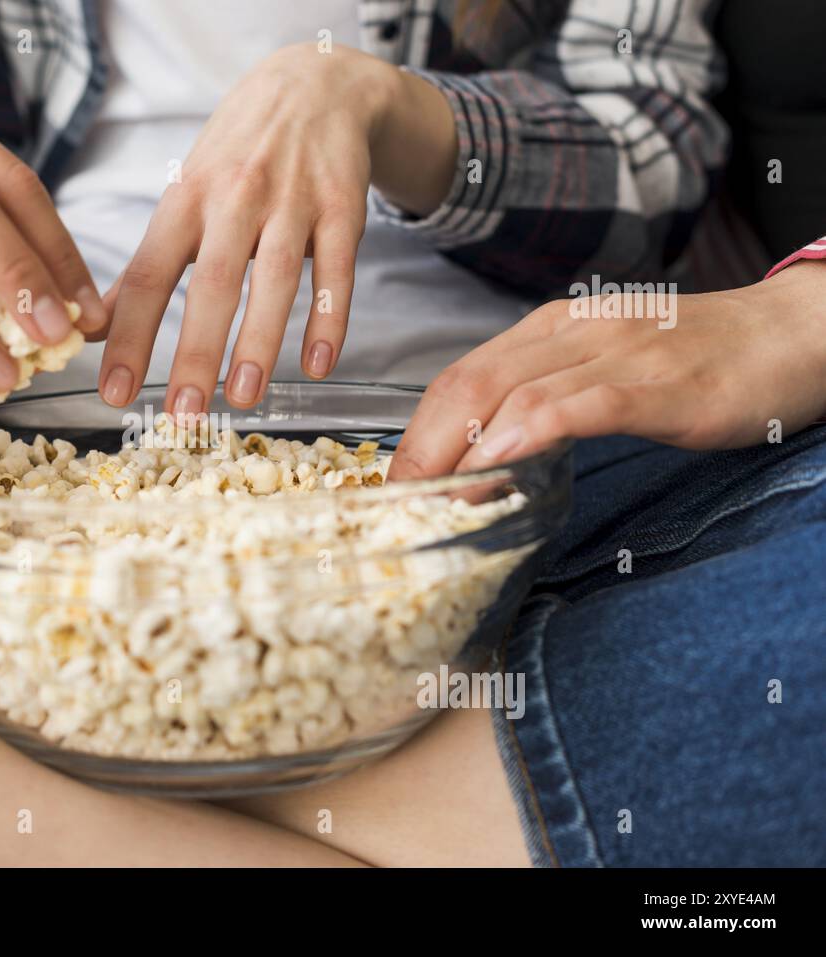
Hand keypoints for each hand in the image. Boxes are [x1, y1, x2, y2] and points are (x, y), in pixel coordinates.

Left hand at [95, 42, 455, 412]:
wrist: (316, 84)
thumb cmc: (237, 154)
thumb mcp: (185, 195)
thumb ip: (146, 266)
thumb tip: (95, 330)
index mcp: (186, 201)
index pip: (149, 275)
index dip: (130, 337)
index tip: (114, 392)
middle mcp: (235, 199)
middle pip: (212, 283)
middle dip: (195, 353)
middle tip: (183, 414)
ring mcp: (293, 202)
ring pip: (275, 280)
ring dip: (259, 343)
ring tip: (242, 398)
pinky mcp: (344, 207)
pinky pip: (336, 271)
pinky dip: (329, 320)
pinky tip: (318, 366)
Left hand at [389, 262, 825, 479]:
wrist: (789, 332)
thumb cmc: (691, 358)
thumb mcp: (599, 368)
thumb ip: (542, 398)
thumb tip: (481, 453)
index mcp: (548, 331)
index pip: (459, 377)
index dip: (415, 433)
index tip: (392, 484)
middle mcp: (570, 333)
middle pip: (469, 385)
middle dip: (421, 447)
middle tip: (395, 501)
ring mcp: (615, 352)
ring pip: (513, 392)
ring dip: (462, 448)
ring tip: (432, 496)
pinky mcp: (660, 382)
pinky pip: (582, 403)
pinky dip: (533, 431)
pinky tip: (501, 462)